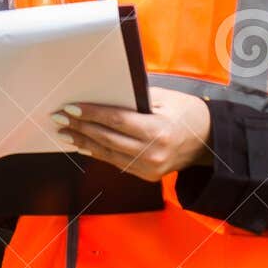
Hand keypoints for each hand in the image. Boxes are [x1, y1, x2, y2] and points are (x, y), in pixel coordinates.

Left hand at [50, 86, 212, 181]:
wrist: (209, 141)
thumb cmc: (186, 112)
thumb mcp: (165, 98)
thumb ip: (136, 97)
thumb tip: (104, 91)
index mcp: (158, 130)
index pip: (117, 120)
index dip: (91, 114)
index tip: (71, 108)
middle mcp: (152, 152)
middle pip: (107, 138)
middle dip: (80, 127)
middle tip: (58, 117)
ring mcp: (149, 167)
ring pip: (108, 153)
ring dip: (83, 141)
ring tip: (64, 132)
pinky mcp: (146, 175)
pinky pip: (116, 161)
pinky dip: (97, 152)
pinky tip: (82, 144)